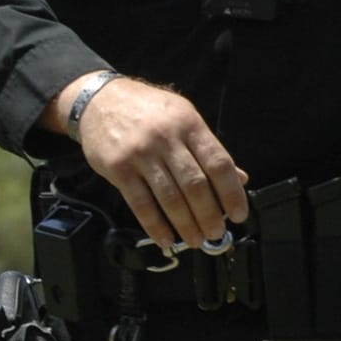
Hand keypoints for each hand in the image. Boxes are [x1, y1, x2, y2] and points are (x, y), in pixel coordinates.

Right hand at [50, 74, 249, 249]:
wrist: (99, 100)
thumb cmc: (148, 110)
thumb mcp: (184, 118)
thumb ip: (209, 149)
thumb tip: (240, 178)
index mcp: (189, 125)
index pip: (218, 163)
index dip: (232, 193)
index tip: (238, 214)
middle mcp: (167, 138)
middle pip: (195, 185)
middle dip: (209, 215)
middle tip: (216, 234)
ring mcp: (141, 153)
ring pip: (170, 198)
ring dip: (186, 225)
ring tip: (195, 241)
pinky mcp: (118, 168)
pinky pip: (141, 204)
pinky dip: (155, 226)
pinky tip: (166, 239)